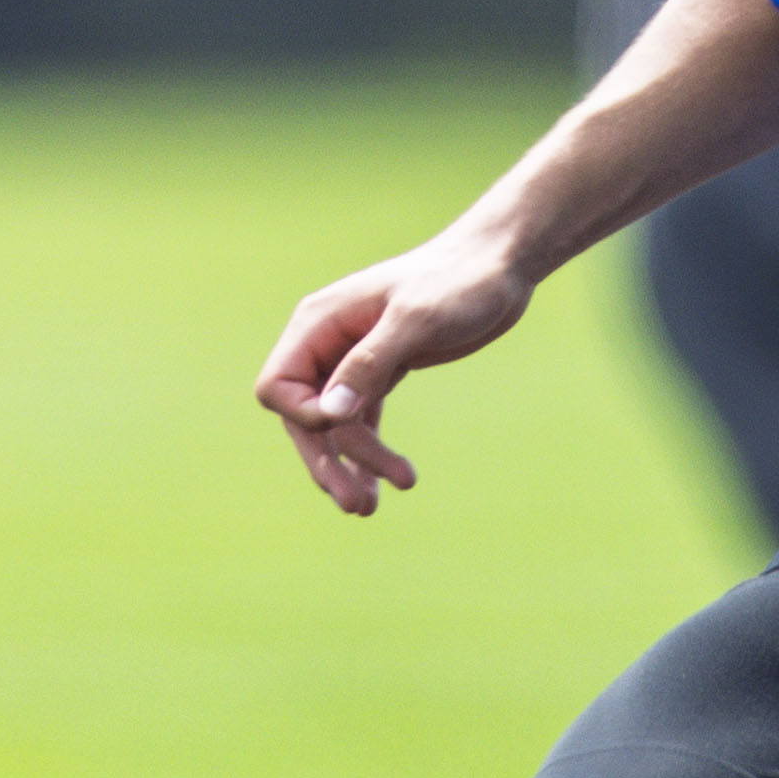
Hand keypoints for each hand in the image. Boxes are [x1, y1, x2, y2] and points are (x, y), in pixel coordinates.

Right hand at [254, 233, 533, 514]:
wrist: (498, 267)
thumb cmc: (458, 282)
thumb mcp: (415, 320)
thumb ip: (370, 364)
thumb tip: (329, 414)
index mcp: (319, 323)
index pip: (280, 387)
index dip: (305, 419)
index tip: (346, 426)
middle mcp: (327, 344)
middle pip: (304, 419)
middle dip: (327, 461)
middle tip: (357, 506)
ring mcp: (353, 361)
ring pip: (333, 427)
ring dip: (349, 467)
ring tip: (368, 509)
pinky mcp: (382, 373)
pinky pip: (361, 422)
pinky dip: (368, 454)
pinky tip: (385, 487)